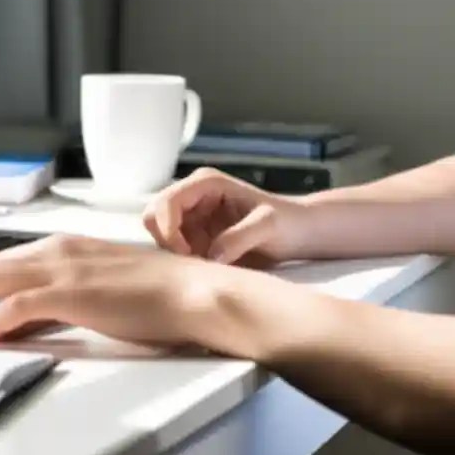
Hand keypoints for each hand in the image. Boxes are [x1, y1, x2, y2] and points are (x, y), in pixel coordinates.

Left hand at [0, 234, 232, 349]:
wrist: (192, 293)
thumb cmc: (159, 294)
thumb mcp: (100, 289)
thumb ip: (63, 298)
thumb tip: (28, 322)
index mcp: (65, 245)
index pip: (3, 263)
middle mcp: (57, 249)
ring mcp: (61, 268)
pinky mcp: (69, 292)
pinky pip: (11, 308)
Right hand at [143, 168, 309, 265]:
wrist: (300, 234)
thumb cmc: (288, 221)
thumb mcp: (267, 226)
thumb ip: (239, 238)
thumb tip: (210, 257)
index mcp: (206, 184)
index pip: (166, 203)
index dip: (168, 229)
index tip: (187, 255)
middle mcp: (193, 198)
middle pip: (153, 217)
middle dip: (166, 242)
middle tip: (192, 262)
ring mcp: (193, 219)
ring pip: (161, 237)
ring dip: (174, 255)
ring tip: (204, 267)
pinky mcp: (196, 239)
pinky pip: (175, 252)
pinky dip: (183, 263)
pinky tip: (206, 270)